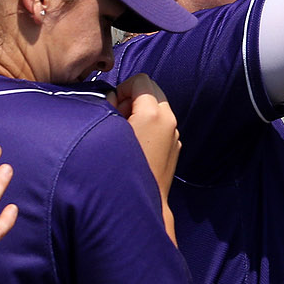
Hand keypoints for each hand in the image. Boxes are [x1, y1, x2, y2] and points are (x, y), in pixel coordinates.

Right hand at [112, 74, 180, 196]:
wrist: (142, 202)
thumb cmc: (119, 168)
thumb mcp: (108, 132)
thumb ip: (108, 108)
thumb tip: (112, 98)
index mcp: (154, 114)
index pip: (141, 80)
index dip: (122, 89)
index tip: (113, 107)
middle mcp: (169, 121)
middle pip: (152, 90)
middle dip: (131, 98)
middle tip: (117, 118)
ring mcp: (175, 134)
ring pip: (157, 107)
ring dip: (139, 112)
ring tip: (125, 133)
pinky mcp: (175, 146)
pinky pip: (161, 124)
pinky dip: (148, 125)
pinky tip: (135, 144)